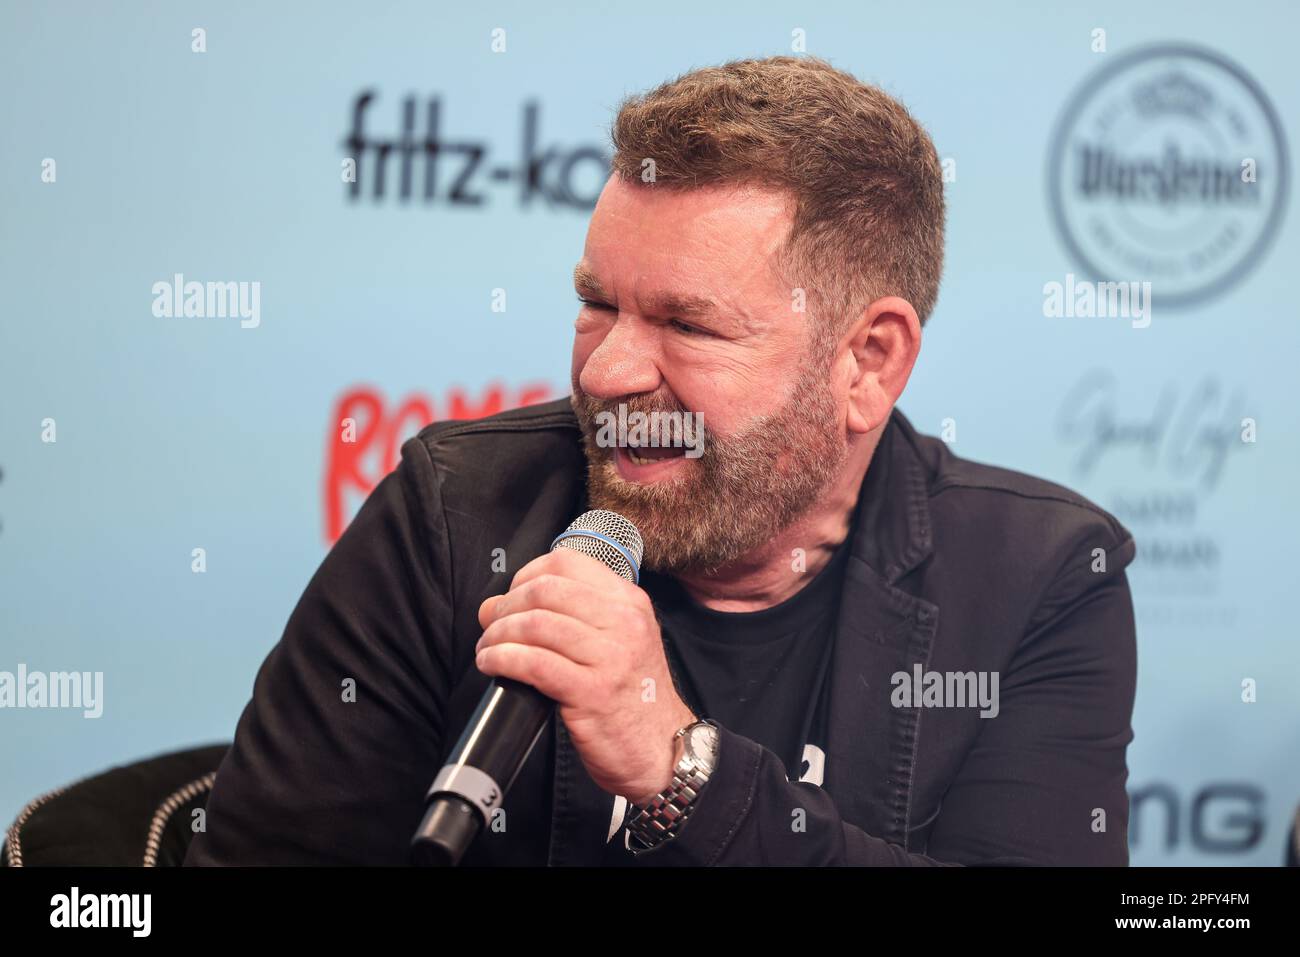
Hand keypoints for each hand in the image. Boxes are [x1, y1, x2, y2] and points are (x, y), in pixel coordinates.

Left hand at [476, 548, 695, 805]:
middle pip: (545, 590)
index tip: (511, 597)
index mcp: (630, 602)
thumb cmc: (632, 699)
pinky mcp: (592, 692)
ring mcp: (611, 656)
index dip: (526, 575)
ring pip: (535, 624)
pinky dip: (502, 660)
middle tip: (492, 627)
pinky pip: (533, 663)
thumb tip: (496, 605)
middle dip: (506, 607)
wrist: (662, 750)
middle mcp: (624, 622)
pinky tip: (492, 665)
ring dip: (498, 635)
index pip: (567, 562)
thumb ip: (567, 618)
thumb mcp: (616, 643)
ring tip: (488, 650)